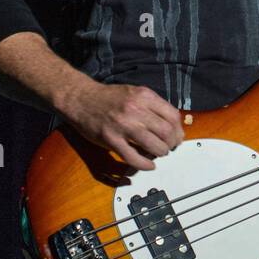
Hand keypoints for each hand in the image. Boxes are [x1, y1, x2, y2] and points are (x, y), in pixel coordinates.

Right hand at [54, 80, 185, 170]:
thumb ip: (152, 106)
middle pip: (166, 132)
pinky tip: (148, 165)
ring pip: (154, 145)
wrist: (80, 98)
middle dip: (172, 143)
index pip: (172, 115)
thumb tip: (172, 125)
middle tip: (169, 147)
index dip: (178, 130)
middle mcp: (135, 109)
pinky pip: (133, 158)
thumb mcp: (134, 93)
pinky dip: (145, 165)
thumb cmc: (109, 98)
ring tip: (158, 154)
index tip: (177, 136)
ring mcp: (123, 125)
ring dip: (160, 153)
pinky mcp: (111, 139)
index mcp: (144, 96)